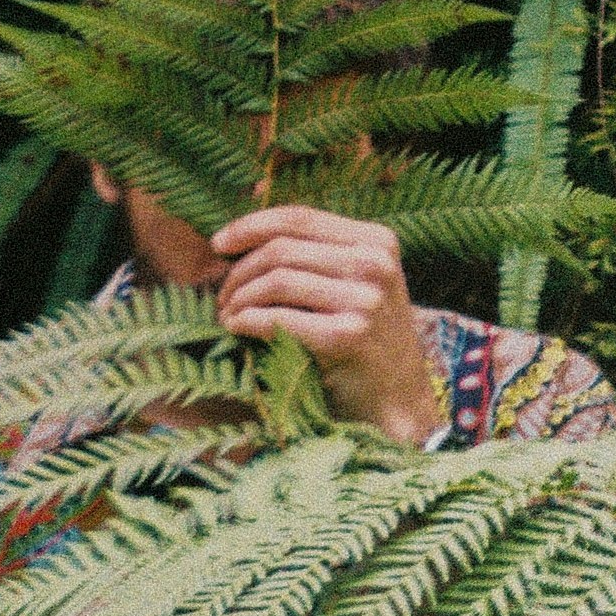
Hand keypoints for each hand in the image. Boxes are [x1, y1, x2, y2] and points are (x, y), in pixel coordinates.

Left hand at [209, 206, 448, 447]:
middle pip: (282, 249)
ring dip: (239, 298)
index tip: (218, 243)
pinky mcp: (347, 337)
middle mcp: (375, 264)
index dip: (250, 226)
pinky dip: (246, 321)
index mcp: (376, 241)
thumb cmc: (367, 338)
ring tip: (227, 313)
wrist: (397, 398)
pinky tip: (236, 328)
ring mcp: (365, 300)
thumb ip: (318, 255)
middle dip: (239, 271)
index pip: (300, 217)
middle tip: (223, 295)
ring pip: (276, 280)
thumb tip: (242, 236)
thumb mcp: (358, 282)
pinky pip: (277, 319)